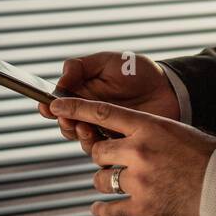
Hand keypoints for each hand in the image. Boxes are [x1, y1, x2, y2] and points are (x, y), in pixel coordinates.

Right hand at [38, 51, 179, 152]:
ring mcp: (104, 130)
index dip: (49, 107)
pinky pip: (103, 153)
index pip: (59, 104)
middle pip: (66, 125)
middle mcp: (90, 114)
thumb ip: (82, 67)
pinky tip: (105, 140)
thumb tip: (61, 78)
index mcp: (83, 93)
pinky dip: (100, 149)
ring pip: (82, 141)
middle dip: (65, 124)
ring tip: (87, 129)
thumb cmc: (137, 71)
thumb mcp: (108, 62)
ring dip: (80, 136)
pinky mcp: (119, 145)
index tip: (47, 107)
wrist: (169, 89)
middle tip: (71, 121)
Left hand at [49, 96, 215, 215]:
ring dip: (105, 181)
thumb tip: (122, 136)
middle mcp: (139, 150)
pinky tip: (98, 208)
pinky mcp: (144, 206)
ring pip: (101, 178)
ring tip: (118, 182)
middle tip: (111, 160)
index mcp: (148, 126)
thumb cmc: (206, 155)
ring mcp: (140, 179)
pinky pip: (111, 209)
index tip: (56, 104)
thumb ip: (146, 132)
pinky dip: (102, 210)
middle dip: (101, 156)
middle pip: (97, 150)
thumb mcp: (175, 131)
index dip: (75, 107)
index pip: (102, 112)